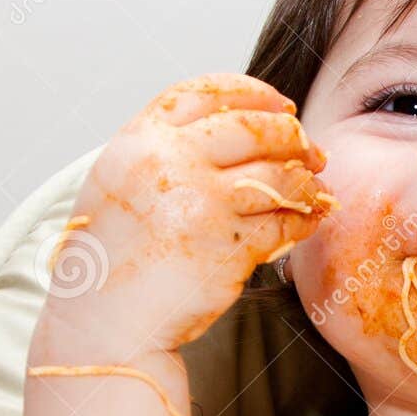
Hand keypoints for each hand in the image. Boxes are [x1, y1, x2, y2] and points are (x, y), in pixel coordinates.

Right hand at [53, 73, 331, 350]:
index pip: (207, 93)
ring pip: (278, 174)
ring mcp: (201, 202)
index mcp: (139, 140)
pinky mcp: (229, 245)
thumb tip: (231, 126)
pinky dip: (304, 218)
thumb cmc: (114, 257)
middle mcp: (170, 163)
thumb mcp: (120, 183)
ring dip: (305, 180)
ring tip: (312, 188)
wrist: (104, 322)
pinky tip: (309, 219)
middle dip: (292, 136)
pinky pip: (284, 221)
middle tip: (311, 151)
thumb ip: (164, 151)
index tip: (280, 105)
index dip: (252, 93)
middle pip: (253, 127)